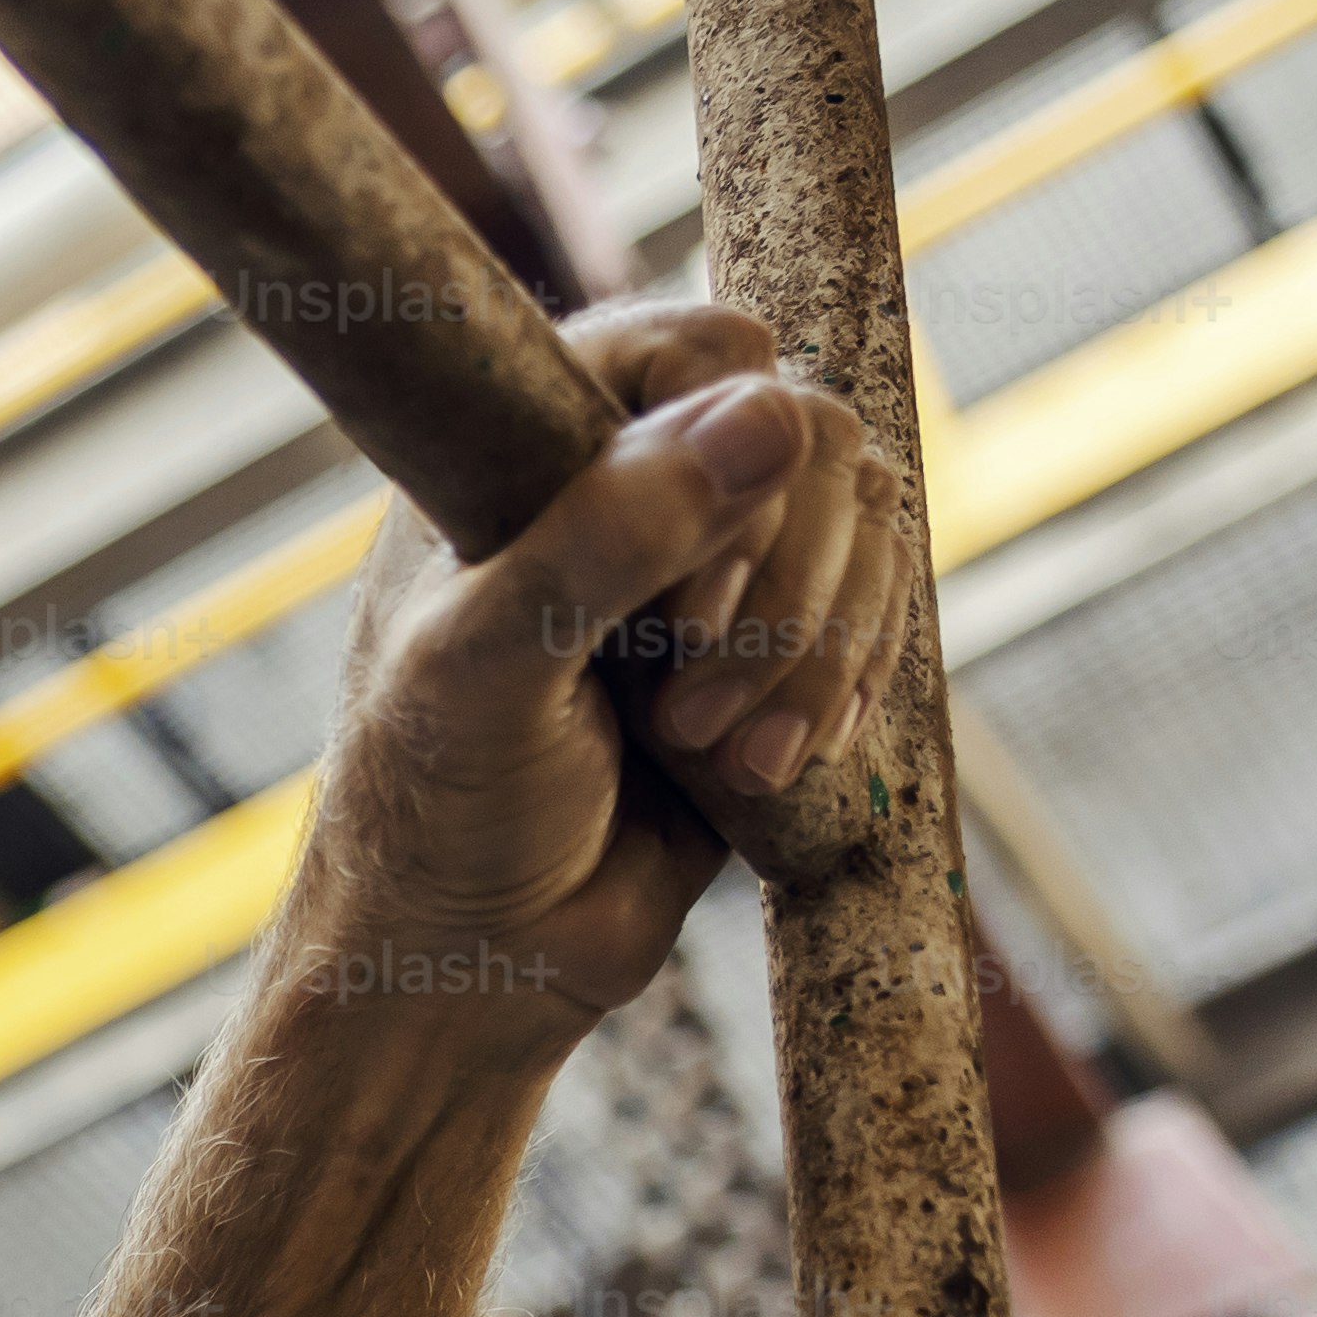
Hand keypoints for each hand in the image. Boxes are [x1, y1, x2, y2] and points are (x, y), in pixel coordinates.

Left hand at [303, 297, 917, 1031]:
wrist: (472, 967)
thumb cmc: (436, 815)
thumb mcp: (489, 670)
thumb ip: (606, 539)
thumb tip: (773, 413)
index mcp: (525, 441)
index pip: (702, 349)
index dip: (728, 459)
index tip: (672, 613)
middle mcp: (622, 476)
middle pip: (811, 432)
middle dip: (781, 583)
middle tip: (687, 710)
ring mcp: (708, 555)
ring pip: (866, 517)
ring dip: (820, 647)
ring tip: (727, 756)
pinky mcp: (770, 641)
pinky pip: (879, 602)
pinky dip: (850, 682)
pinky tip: (776, 763)